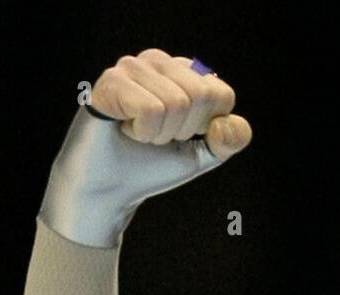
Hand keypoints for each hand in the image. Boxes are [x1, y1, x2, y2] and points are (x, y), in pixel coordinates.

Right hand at [40, 49, 251, 245]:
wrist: (110, 188)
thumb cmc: (153, 166)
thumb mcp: (203, 154)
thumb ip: (230, 139)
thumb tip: (226, 123)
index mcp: (183, 71)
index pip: (221, 94)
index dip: (205, 128)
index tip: (180, 136)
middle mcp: (157, 61)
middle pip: (201, 95)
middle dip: (183, 130)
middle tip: (156, 136)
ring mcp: (131, 67)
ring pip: (176, 102)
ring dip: (161, 134)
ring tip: (139, 133)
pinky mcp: (110, 82)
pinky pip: (151, 109)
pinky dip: (143, 132)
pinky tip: (124, 128)